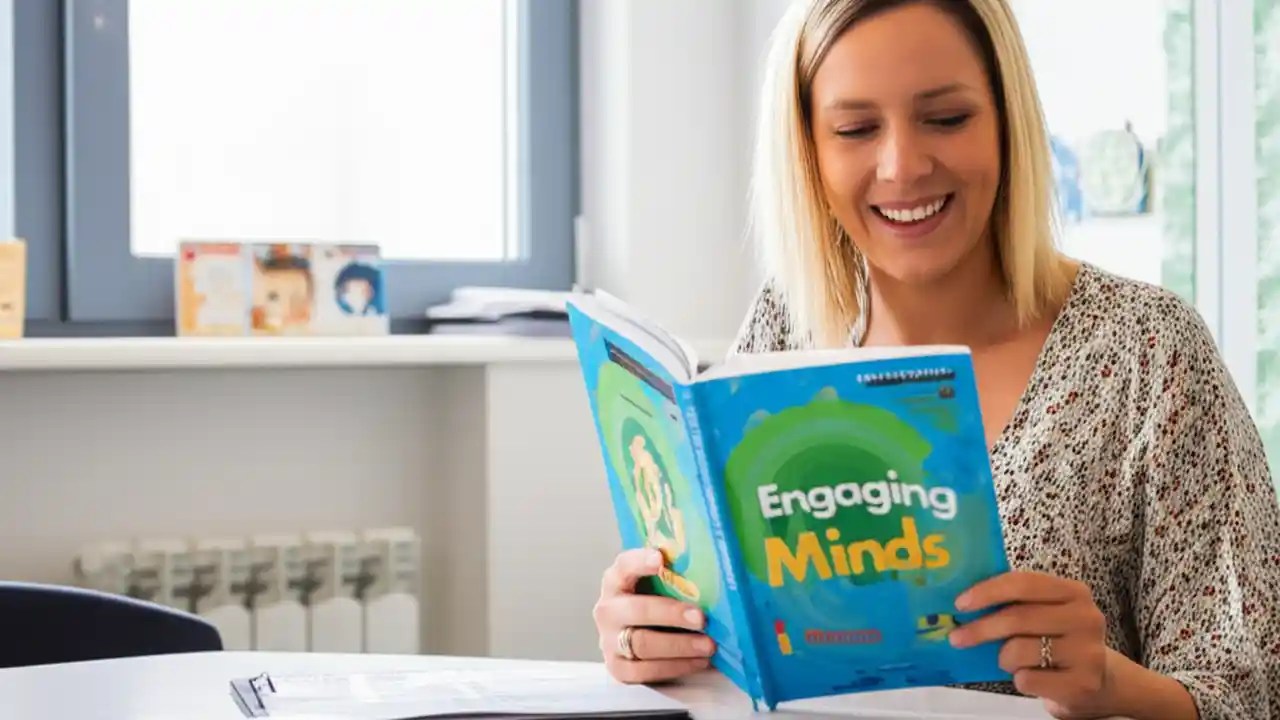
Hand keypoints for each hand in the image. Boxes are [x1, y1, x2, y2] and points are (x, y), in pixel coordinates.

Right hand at [593, 548, 715, 683]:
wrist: (633, 642)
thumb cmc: (655, 607)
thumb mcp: (658, 588)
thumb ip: (674, 578)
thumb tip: (715, 572)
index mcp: (617, 581)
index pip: (624, 566)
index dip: (640, 561)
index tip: (660, 559)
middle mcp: (608, 610)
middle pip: (637, 610)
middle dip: (672, 614)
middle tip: (701, 618)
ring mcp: (609, 641)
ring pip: (642, 644)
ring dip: (680, 646)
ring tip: (708, 645)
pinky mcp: (617, 669)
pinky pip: (645, 671)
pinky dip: (675, 667)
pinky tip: (698, 661)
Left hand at [949, 571, 1112, 718]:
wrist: (1098, 681)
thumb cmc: (1058, 641)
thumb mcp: (1046, 613)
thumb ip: (1016, 602)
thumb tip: (963, 602)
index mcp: (1074, 592)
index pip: (1023, 583)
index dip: (987, 592)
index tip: (960, 603)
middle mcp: (1086, 618)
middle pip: (1017, 618)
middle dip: (980, 629)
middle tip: (956, 637)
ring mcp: (1088, 652)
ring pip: (1019, 650)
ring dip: (1003, 658)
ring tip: (1010, 660)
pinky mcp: (1083, 684)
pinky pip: (1027, 679)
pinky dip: (1019, 679)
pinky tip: (1031, 677)